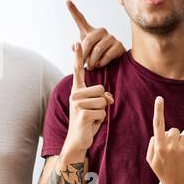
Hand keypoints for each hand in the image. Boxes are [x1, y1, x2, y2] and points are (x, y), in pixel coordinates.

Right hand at [61, 42, 111, 158]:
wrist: (78, 140)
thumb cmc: (88, 122)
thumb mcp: (97, 107)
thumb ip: (103, 97)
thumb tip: (109, 97)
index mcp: (77, 91)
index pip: (78, 71)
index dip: (78, 57)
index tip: (76, 42)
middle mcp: (74, 94)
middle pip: (102, 89)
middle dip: (103, 103)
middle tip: (93, 112)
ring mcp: (77, 104)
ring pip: (104, 101)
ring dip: (102, 112)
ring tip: (91, 118)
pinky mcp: (82, 114)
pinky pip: (103, 113)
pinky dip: (100, 120)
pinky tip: (91, 124)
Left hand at [67, 0, 124, 69]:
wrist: (114, 64)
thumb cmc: (96, 57)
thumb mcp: (85, 53)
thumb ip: (77, 50)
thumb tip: (74, 46)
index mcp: (90, 31)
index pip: (80, 20)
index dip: (73, 10)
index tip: (67, 1)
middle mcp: (101, 31)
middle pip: (88, 41)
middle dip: (85, 55)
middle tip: (85, 65)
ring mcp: (111, 37)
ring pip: (98, 50)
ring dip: (93, 61)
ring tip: (92, 67)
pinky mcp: (119, 45)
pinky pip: (108, 54)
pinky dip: (102, 62)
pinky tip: (100, 65)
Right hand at [146, 96, 183, 183]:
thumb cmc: (164, 173)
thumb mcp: (152, 161)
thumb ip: (152, 145)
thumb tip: (158, 134)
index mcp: (159, 147)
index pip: (158, 125)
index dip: (158, 111)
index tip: (159, 98)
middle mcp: (171, 146)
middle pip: (173, 131)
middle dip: (173, 138)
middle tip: (172, 153)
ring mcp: (183, 148)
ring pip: (183, 137)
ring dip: (181, 145)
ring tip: (179, 159)